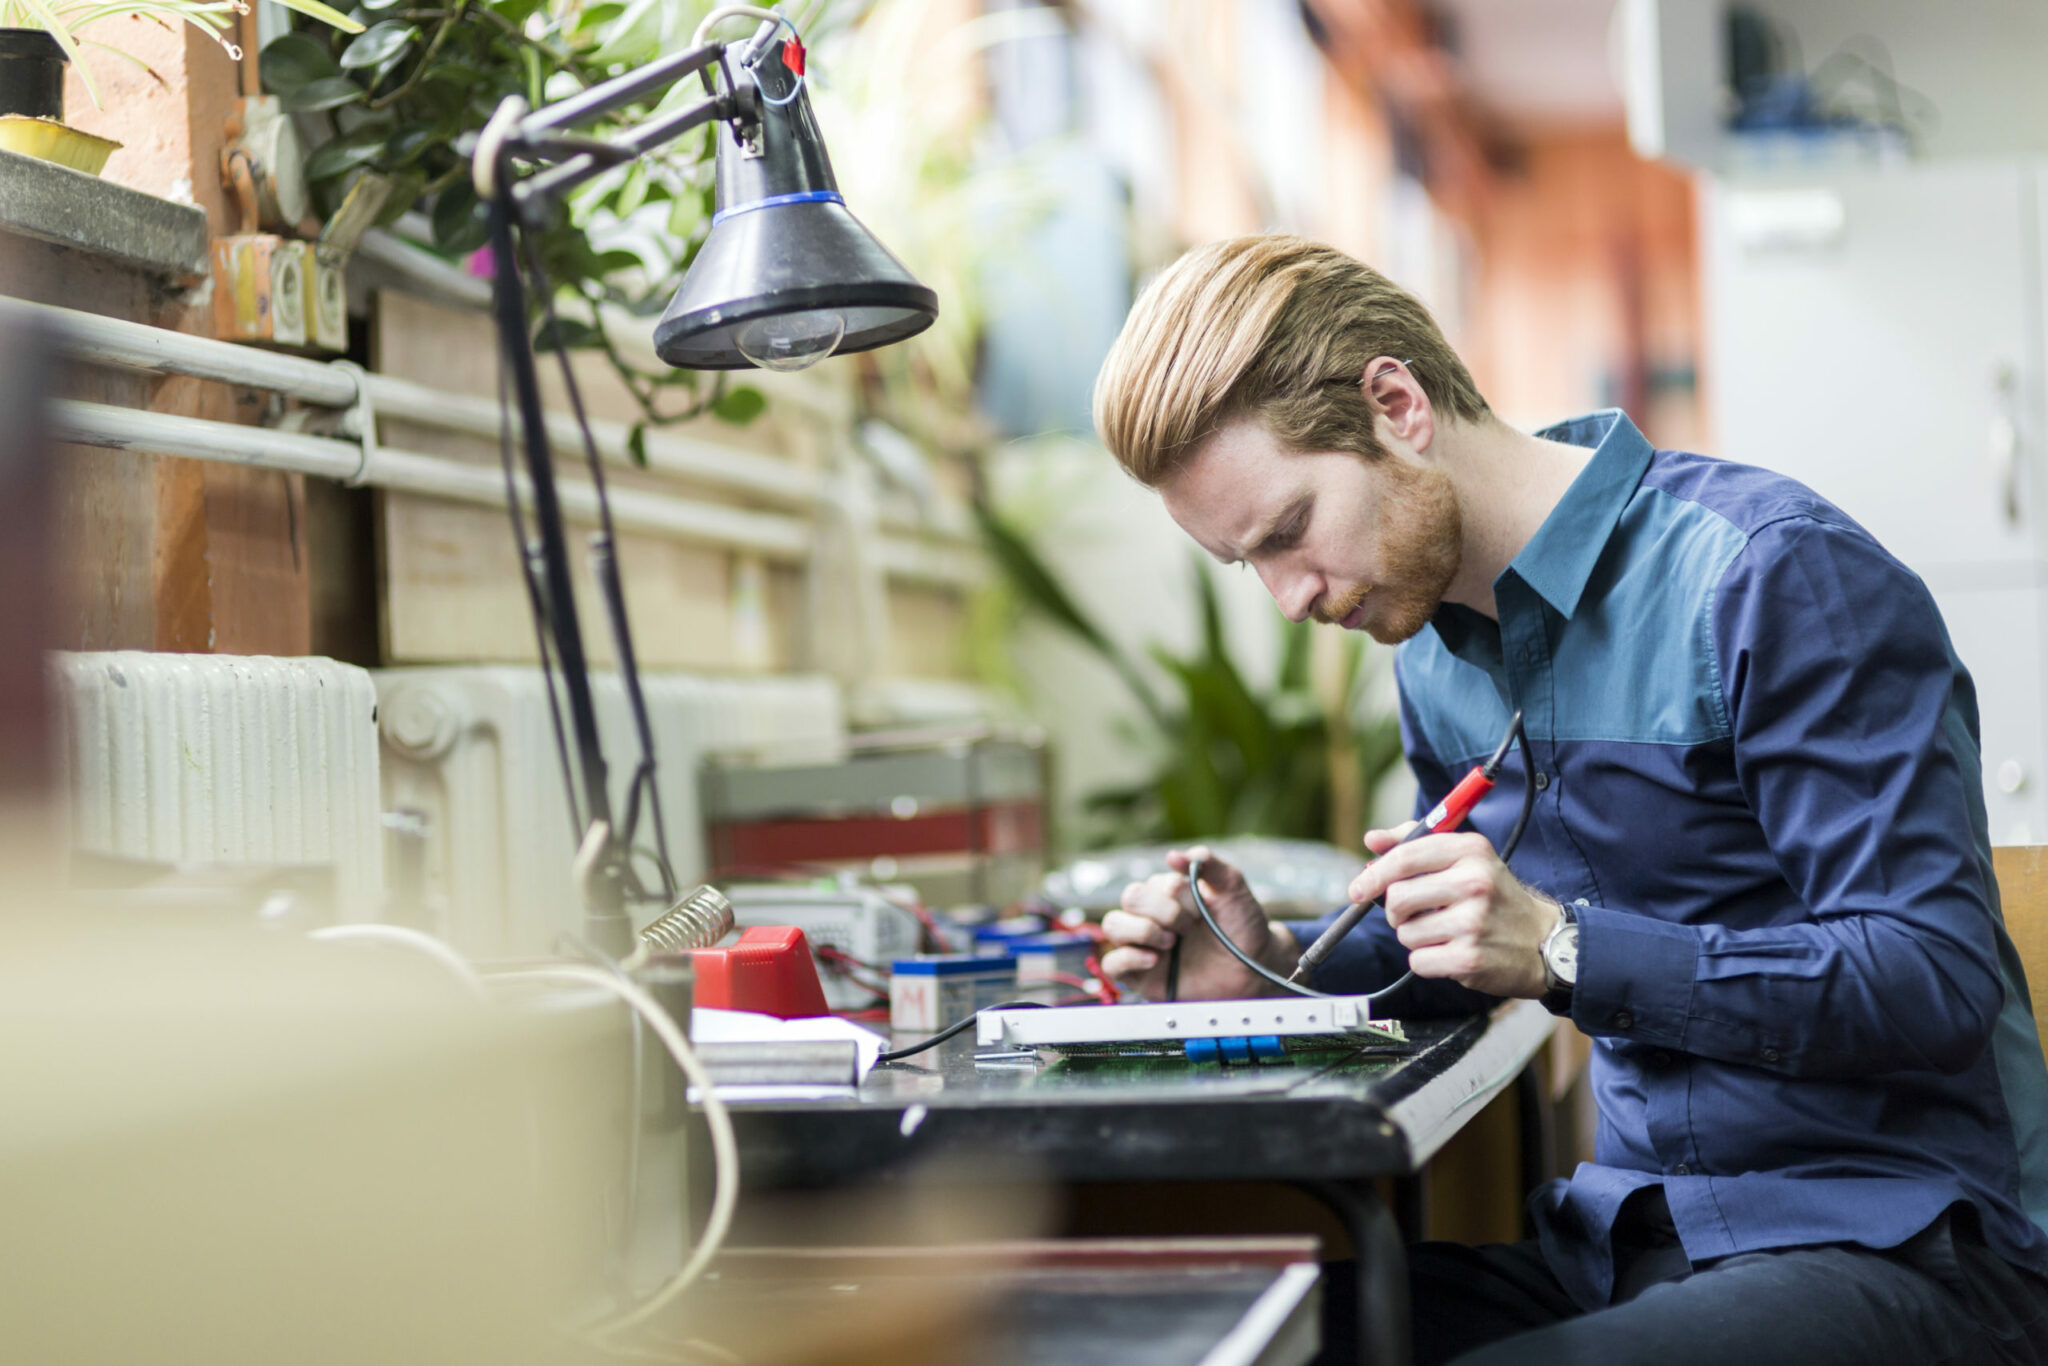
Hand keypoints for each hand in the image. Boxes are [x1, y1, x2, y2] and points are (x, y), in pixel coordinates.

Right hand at [1098, 846, 1298, 1000]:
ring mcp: (1142, 944)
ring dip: (1143, 931)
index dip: (1180, 896)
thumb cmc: (1242, 929)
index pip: (1155, 883)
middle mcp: (1151, 915)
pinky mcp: (1138, 974)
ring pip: (1113, 924)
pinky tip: (1154, 960)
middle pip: (1131, 897)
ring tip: (1171, 943)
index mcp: (1168, 892)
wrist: (1251, 972)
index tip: (1204, 912)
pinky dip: (1128, 958)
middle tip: (1189, 928)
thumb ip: (1210, 865)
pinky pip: (1111, 963)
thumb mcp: (1233, 890)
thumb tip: (1172, 855)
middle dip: (1164, 912)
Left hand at [1347, 825, 1561, 998]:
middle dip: (1395, 910)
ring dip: (1415, 936)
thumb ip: (1415, 843)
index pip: (1405, 857)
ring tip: (1444, 932)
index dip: (1374, 875)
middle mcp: (1475, 883)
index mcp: (1471, 851)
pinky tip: (1451, 951)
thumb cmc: (1494, 897)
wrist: (1542, 942)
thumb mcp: (1466, 859)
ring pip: (1405, 932)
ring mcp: (1473, 923)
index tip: (1357, 889)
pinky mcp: (1469, 959)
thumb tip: (1371, 840)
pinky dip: (1427, 960)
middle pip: (1397, 897)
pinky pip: (1417, 960)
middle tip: (1413, 914)